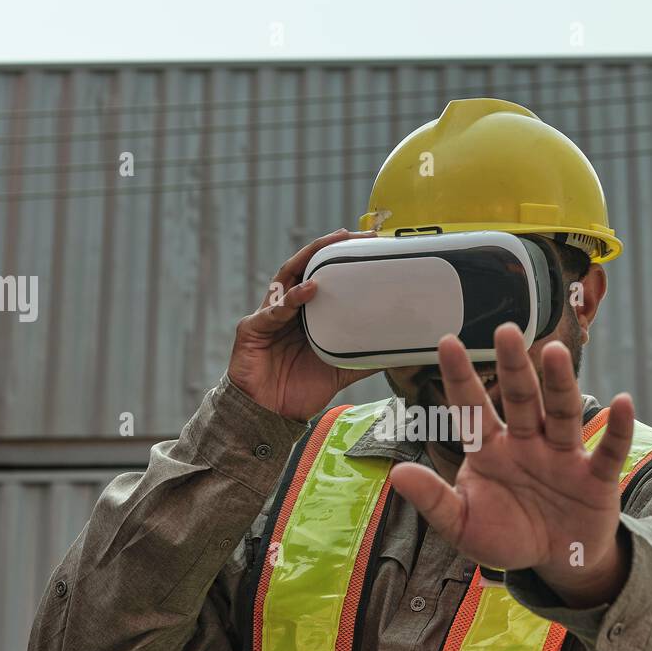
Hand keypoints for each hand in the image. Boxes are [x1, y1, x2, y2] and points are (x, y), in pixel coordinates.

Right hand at [228, 228, 379, 420]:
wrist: (268, 416)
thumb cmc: (298, 390)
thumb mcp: (339, 370)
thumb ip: (364, 358)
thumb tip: (399, 354)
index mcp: (305, 314)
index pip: (322, 276)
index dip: (339, 258)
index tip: (368, 244)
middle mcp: (285, 308)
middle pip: (303, 267)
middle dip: (325, 248)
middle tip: (351, 234)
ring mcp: (267, 316)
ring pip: (285, 278)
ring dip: (307, 259)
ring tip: (329, 245)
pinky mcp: (251, 330)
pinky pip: (273, 311)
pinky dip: (291, 300)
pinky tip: (309, 290)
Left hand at [389, 323, 635, 608]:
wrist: (555, 562)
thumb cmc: (507, 536)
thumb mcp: (463, 526)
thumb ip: (434, 501)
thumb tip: (397, 474)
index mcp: (490, 451)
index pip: (472, 408)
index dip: (460, 376)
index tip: (446, 341)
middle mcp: (527, 443)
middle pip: (521, 398)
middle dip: (514, 366)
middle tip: (506, 330)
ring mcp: (563, 456)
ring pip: (561, 413)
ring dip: (559, 384)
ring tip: (556, 351)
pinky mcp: (596, 478)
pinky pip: (607, 450)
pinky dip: (617, 428)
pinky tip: (622, 401)